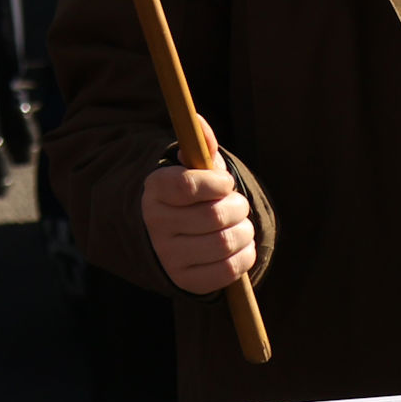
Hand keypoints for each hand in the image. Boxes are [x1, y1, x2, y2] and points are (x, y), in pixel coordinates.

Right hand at [143, 159, 255, 294]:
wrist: (163, 238)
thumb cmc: (186, 197)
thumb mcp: (188, 169)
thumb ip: (200, 146)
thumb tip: (200, 121)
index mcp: (155, 190)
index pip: (189, 185)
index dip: (217, 182)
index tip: (226, 182)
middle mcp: (156, 224)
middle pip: (214, 215)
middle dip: (239, 207)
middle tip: (239, 205)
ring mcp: (169, 255)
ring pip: (224, 242)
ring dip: (245, 231)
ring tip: (241, 225)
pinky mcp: (186, 280)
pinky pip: (228, 270)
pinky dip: (245, 255)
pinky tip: (241, 245)